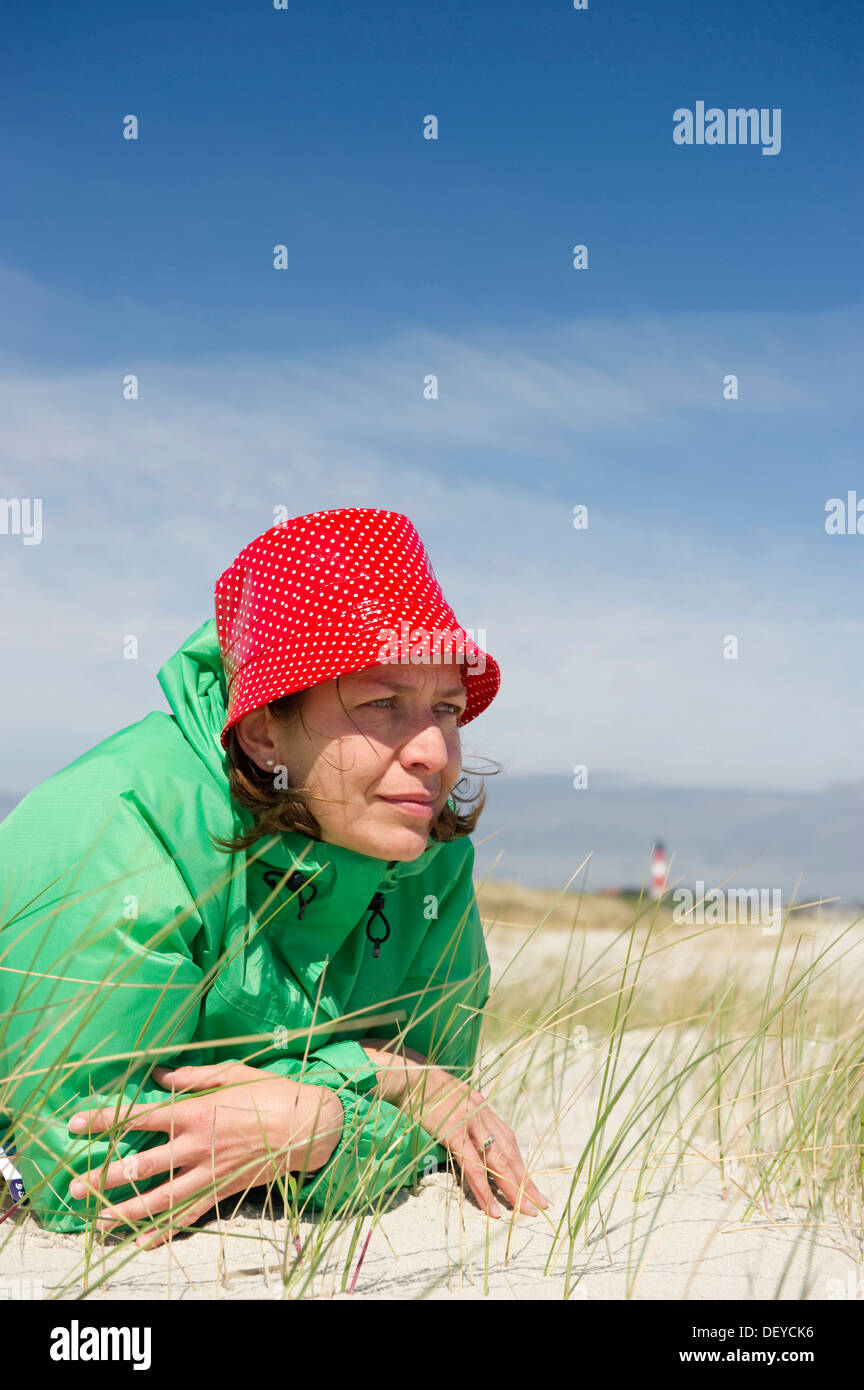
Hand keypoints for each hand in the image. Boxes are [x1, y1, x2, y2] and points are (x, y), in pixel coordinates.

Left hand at [66, 1062, 343, 1247]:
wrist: (309, 1127)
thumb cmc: (271, 1093)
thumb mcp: (233, 1073)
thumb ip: (193, 1077)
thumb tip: (160, 1074)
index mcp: (196, 1111)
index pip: (140, 1117)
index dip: (106, 1121)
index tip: (76, 1126)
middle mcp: (197, 1145)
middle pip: (142, 1165)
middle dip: (106, 1177)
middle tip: (77, 1187)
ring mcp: (210, 1173)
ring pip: (161, 1198)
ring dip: (127, 1210)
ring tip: (99, 1220)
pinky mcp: (223, 1191)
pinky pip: (189, 1215)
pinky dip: (165, 1231)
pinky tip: (143, 1241)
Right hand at [357, 1039, 548, 1220]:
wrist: (407, 1074)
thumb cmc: (423, 1088)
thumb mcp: (449, 1097)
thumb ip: (462, 1114)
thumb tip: (467, 1134)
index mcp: (481, 1106)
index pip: (507, 1140)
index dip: (519, 1163)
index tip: (530, 1183)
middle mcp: (481, 1114)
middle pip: (509, 1153)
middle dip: (525, 1181)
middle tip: (540, 1205)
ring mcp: (470, 1123)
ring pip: (498, 1161)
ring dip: (513, 1188)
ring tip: (524, 1210)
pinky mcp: (454, 1133)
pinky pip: (473, 1167)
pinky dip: (484, 1189)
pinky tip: (492, 1207)